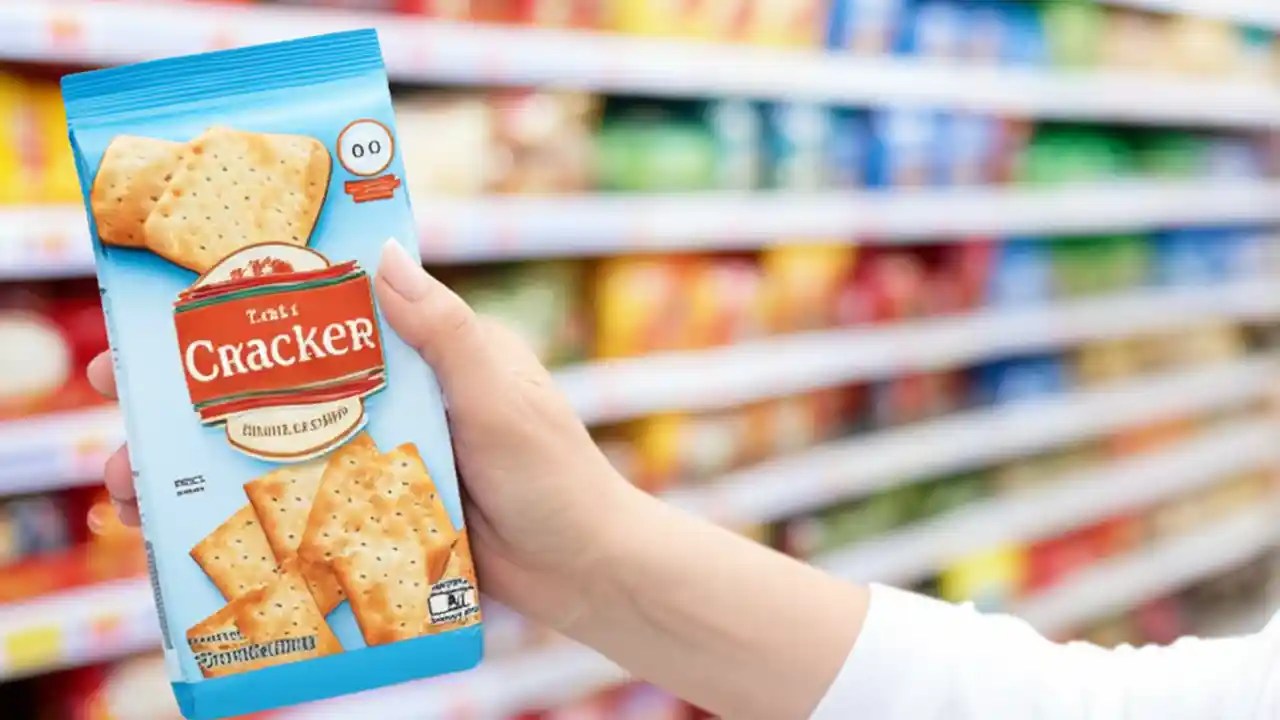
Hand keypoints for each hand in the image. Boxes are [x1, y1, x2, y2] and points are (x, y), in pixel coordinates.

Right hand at [88, 240, 638, 628]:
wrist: (583, 571)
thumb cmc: (556, 475)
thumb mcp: (500, 394)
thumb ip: (446, 332)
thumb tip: (383, 253)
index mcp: (429, 351)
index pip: (333, 310)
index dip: (260, 299)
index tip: (183, 296)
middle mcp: (398, 396)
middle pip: (283, 379)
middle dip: (201, 384)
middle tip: (123, 386)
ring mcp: (383, 456)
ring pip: (278, 444)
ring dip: (202, 455)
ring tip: (130, 479)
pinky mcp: (376, 513)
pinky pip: (301, 502)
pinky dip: (243, 507)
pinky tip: (182, 527)